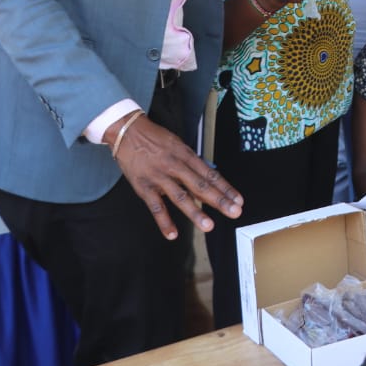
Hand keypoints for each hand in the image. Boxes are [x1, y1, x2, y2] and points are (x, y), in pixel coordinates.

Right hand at [106, 113, 243, 239]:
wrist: (127, 131)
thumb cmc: (155, 138)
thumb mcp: (178, 145)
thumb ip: (191, 163)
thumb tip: (207, 178)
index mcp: (186, 155)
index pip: (210, 174)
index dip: (225, 188)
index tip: (238, 200)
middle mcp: (175, 166)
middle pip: (200, 186)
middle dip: (219, 200)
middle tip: (234, 212)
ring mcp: (159, 177)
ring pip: (180, 197)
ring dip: (195, 213)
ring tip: (208, 226)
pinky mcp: (143, 187)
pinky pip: (155, 207)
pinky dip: (164, 221)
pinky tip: (172, 234)